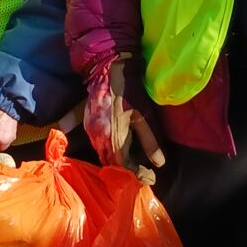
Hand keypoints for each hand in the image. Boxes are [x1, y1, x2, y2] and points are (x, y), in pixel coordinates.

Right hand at [83, 55, 165, 178]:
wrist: (108, 69)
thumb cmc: (130, 91)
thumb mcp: (144, 117)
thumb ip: (150, 142)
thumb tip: (159, 163)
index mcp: (113, 137)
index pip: (124, 166)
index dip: (138, 174)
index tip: (151, 176)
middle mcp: (98, 138)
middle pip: (111, 164)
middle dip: (126, 171)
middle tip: (143, 172)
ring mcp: (90, 131)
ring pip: (102, 155)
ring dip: (116, 162)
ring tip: (133, 162)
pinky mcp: (87, 124)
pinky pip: (97, 145)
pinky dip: (108, 151)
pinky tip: (119, 148)